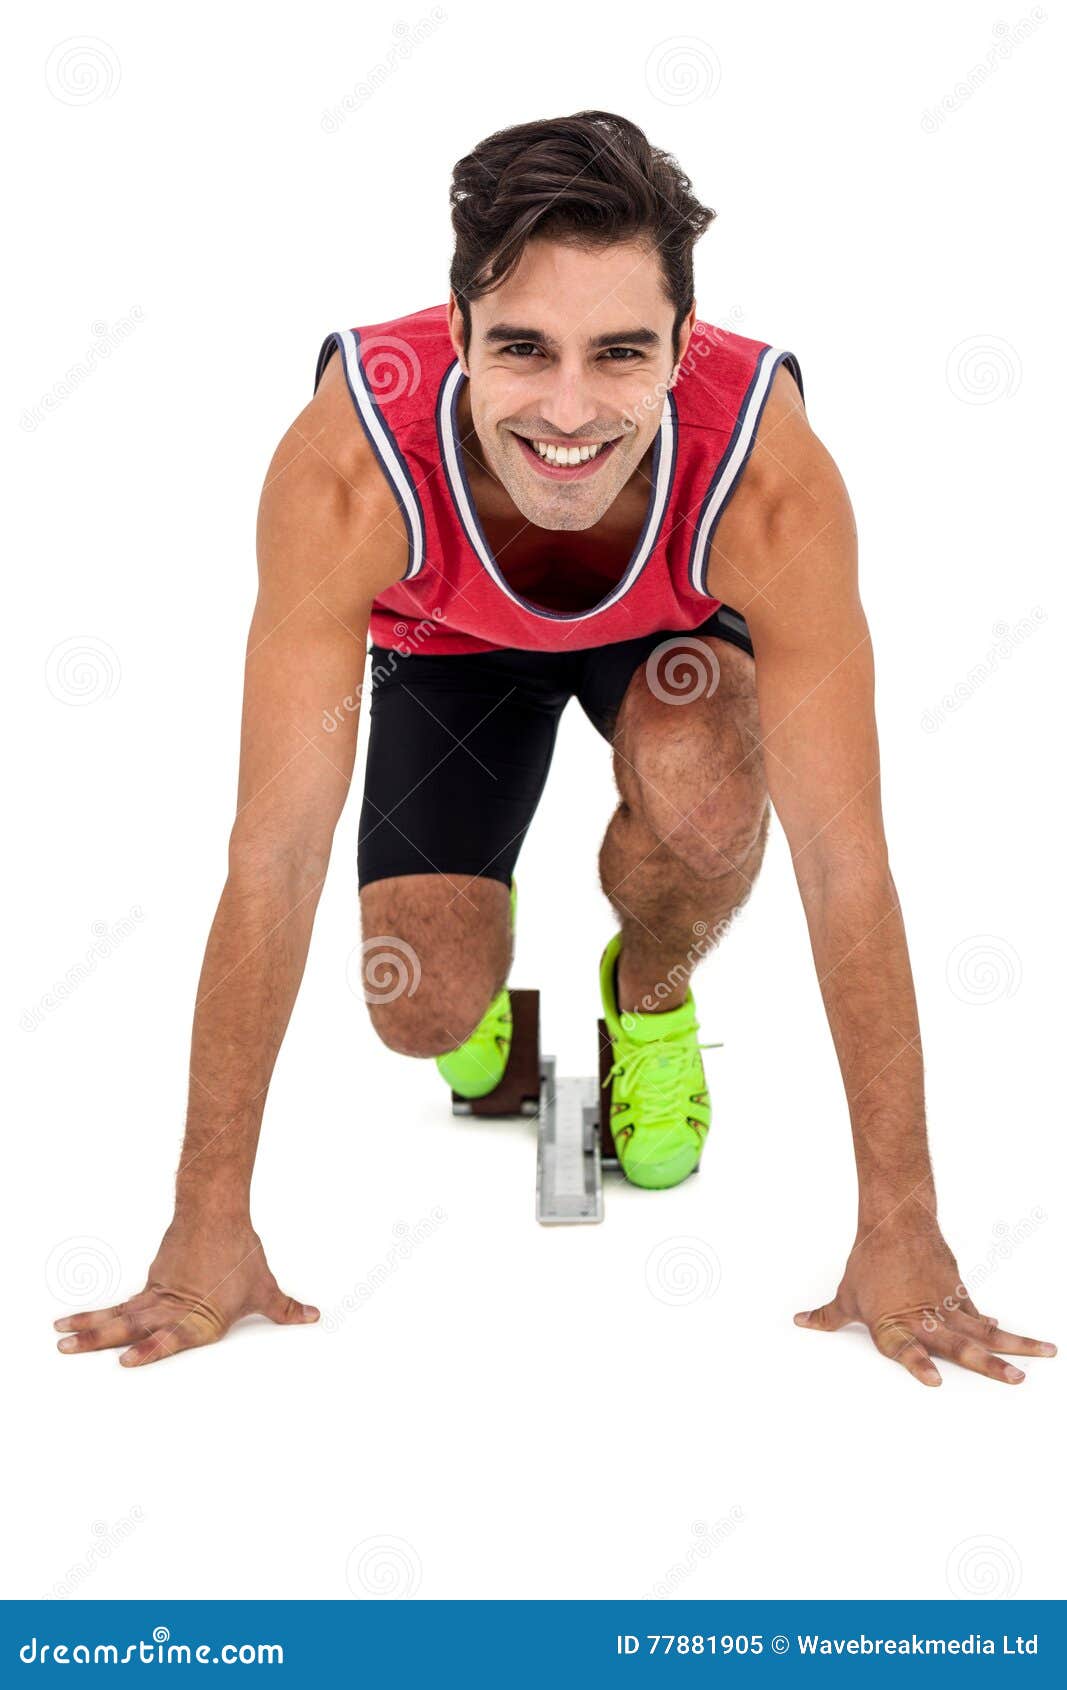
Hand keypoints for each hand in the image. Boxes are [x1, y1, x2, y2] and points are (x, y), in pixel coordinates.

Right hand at [53, 1216, 318, 1366]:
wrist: (215, 1211)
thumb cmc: (239, 1252)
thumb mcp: (265, 1287)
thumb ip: (286, 1309)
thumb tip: (313, 1317)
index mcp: (201, 1316)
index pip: (172, 1335)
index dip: (150, 1348)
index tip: (126, 1360)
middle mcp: (174, 1307)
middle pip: (131, 1324)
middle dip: (98, 1339)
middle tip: (66, 1350)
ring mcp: (159, 1295)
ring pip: (120, 1314)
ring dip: (89, 1326)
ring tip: (59, 1336)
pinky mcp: (152, 1284)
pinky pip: (123, 1304)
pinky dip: (99, 1313)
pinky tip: (76, 1322)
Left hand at [794, 1200, 1055, 1385]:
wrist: (895, 1222)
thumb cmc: (868, 1262)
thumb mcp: (846, 1295)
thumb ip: (827, 1317)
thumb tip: (801, 1322)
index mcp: (894, 1325)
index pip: (906, 1350)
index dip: (918, 1364)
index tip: (935, 1380)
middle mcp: (925, 1318)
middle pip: (960, 1344)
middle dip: (989, 1365)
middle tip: (1016, 1381)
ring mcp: (945, 1305)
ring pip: (984, 1330)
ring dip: (1014, 1344)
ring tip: (1045, 1353)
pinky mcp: (956, 1292)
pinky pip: (977, 1315)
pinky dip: (993, 1326)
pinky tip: (1009, 1335)